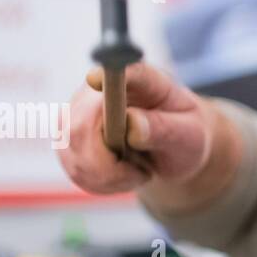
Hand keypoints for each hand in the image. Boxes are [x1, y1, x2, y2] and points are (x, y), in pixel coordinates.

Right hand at [58, 63, 240, 210]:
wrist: (173, 149)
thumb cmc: (184, 135)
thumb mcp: (188, 134)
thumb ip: (164, 128)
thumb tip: (133, 123)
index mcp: (139, 80)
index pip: (117, 73)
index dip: (104, 76)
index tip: (96, 79)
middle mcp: (99, 90)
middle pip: (79, 127)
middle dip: (107, 165)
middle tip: (143, 173)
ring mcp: (78, 111)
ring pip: (72, 153)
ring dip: (109, 177)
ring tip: (137, 171)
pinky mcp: (68, 136)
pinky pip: (74, 169)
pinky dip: (100, 183)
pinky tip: (120, 177)